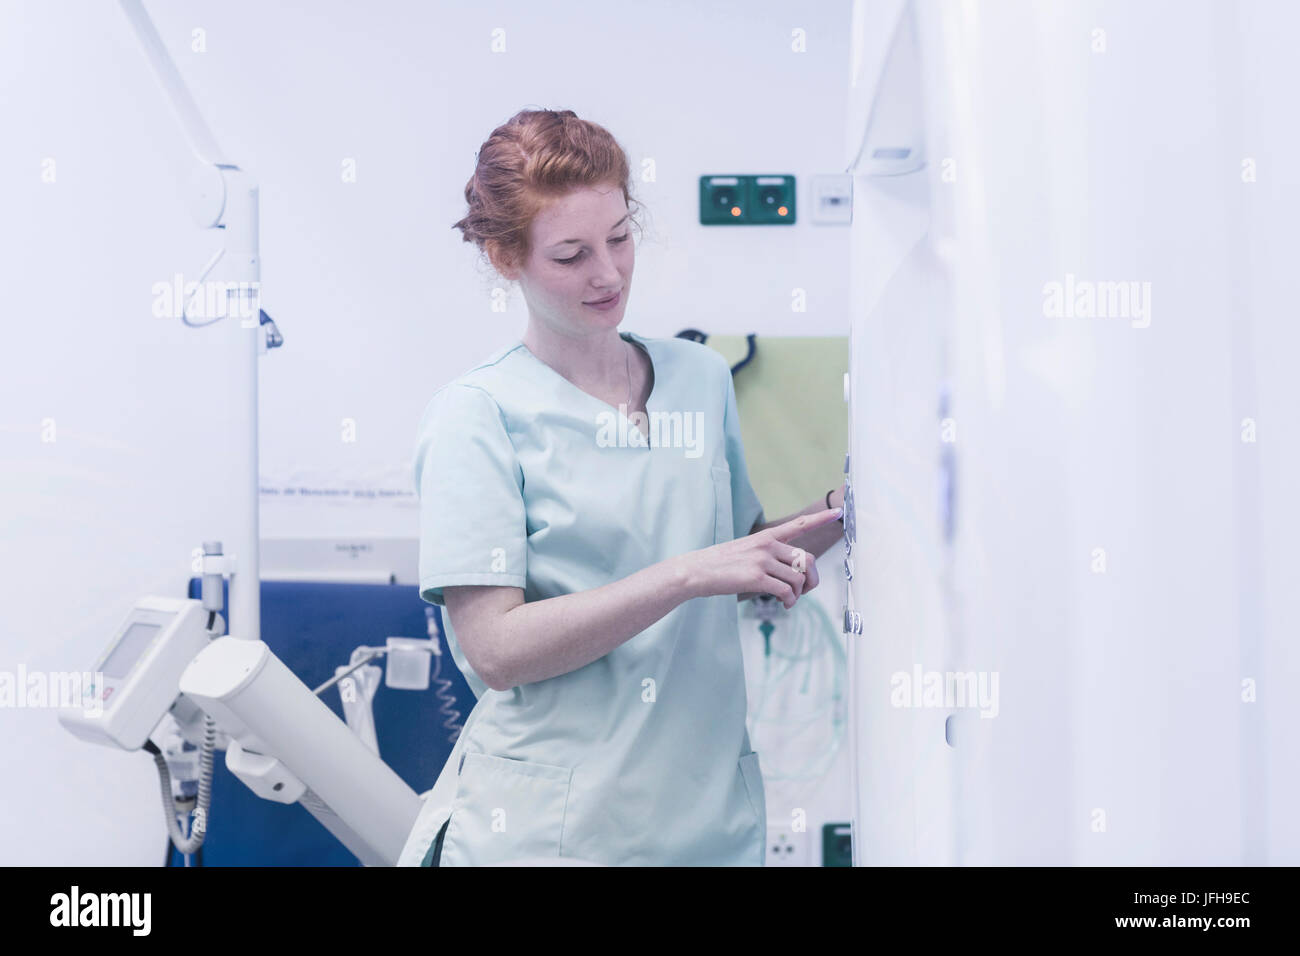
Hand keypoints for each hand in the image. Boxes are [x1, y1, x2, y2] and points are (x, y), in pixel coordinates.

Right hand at [679, 508, 840, 609]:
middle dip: (812, 578)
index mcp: (765, 537)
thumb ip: (767, 556)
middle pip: (806, 560)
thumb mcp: (744, 551)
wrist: (695, 571)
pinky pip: (787, 591)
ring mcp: (762, 560)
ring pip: (798, 578)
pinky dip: (790, 601)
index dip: (820, 518)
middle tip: (805, 590)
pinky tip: (783, 604)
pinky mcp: (756, 577)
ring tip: (789, 601)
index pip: (798, 525)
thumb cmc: (719, 565)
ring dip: (799, 594)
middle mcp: (767, 546)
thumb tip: (788, 576)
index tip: (838, 511)